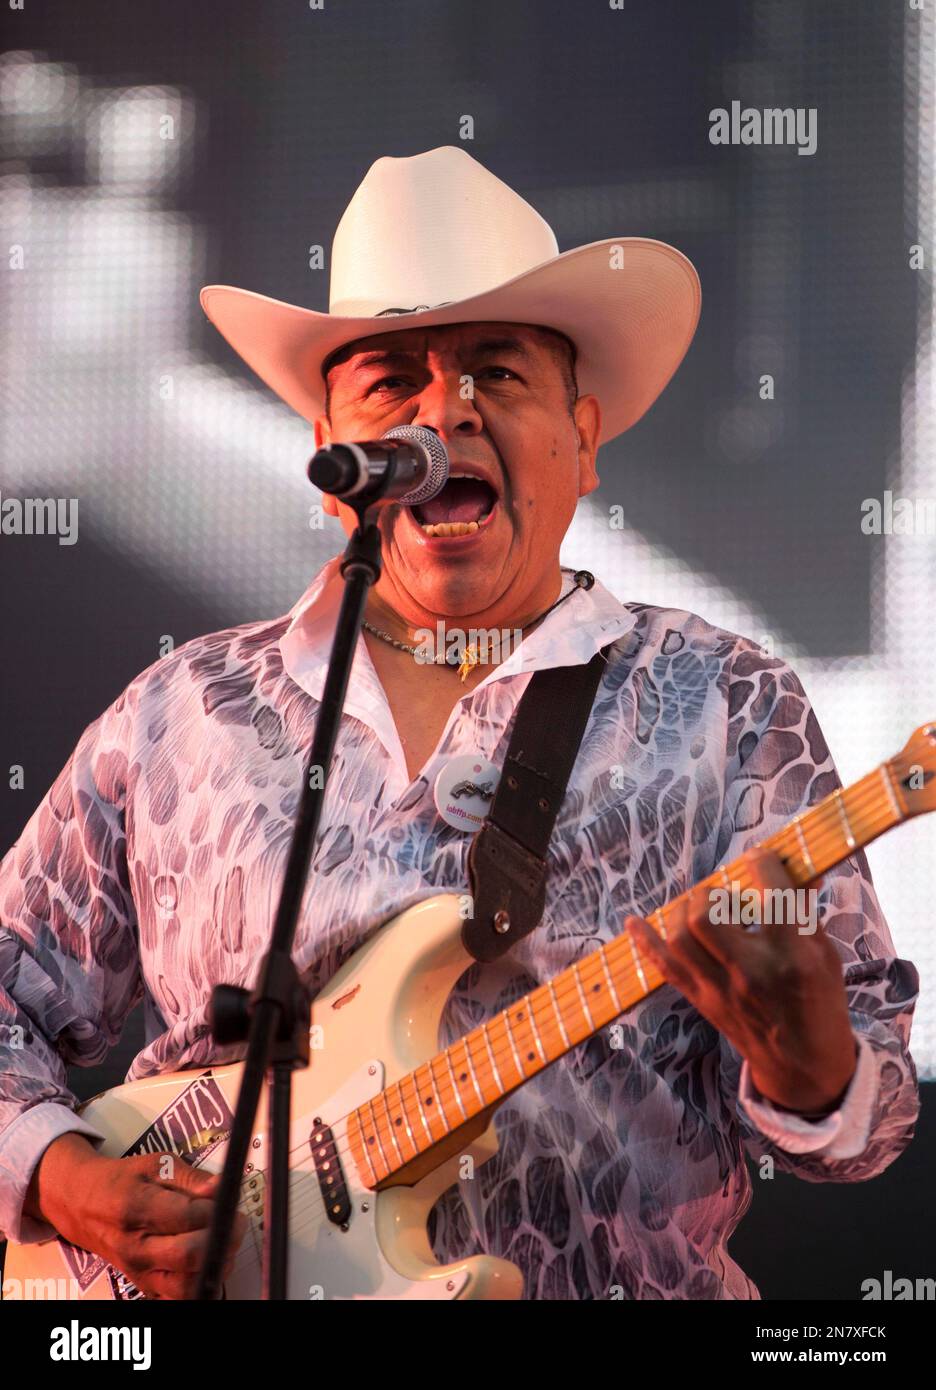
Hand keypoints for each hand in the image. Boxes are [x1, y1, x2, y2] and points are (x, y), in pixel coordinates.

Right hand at [25, 1132, 247, 1299]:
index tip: (230, 1200)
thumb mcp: (156, 1164)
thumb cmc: (122, 1181)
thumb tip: (220, 1188)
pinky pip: (178, 1296)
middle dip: (224, 1238)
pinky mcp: (143, 1285)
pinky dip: (199, 1282)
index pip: (187, 1217)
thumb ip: (191, 1177)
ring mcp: (138, 1270)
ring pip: (186, 1284)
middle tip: (237, 1222)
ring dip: (215, 1264)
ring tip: (224, 1242)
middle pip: (189, 1254)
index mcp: (136, 1207)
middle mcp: (135, 1246)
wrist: (84, 1205)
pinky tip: (208, 1261)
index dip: (216, 1209)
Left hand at [628, 848, 857, 1114]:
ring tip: (700, 908)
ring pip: (681, 938)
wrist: (803, 1065)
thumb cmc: (820, 1003)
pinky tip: (634, 921)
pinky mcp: (702, 1000)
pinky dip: (646, 941)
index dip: (762, 864)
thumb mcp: (825, 954)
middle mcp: (753, 970)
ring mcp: (722, 988)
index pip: (771, 893)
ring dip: (683, 912)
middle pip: (708, 916)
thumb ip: (804, 909)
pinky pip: (664, 968)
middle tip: (724, 895)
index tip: (759, 858)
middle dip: (710, 893)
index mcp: (793, 954)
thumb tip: (798, 866)